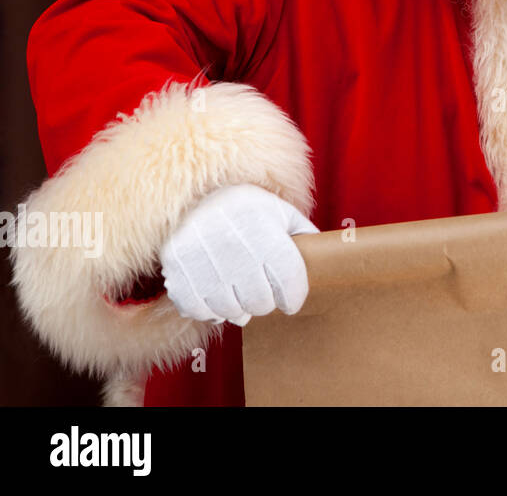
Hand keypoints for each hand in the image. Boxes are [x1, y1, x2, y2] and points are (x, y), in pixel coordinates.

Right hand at [161, 183, 318, 325]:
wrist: (200, 196)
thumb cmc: (250, 210)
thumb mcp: (283, 215)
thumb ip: (305, 238)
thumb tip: (328, 262)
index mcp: (263, 228)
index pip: (288, 280)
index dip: (294, 297)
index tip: (291, 303)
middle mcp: (232, 243)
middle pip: (260, 301)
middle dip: (266, 303)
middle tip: (264, 297)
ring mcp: (201, 258)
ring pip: (230, 309)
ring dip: (239, 310)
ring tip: (242, 298)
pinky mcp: (177, 269)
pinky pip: (198, 310)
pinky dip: (210, 311)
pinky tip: (217, 299)